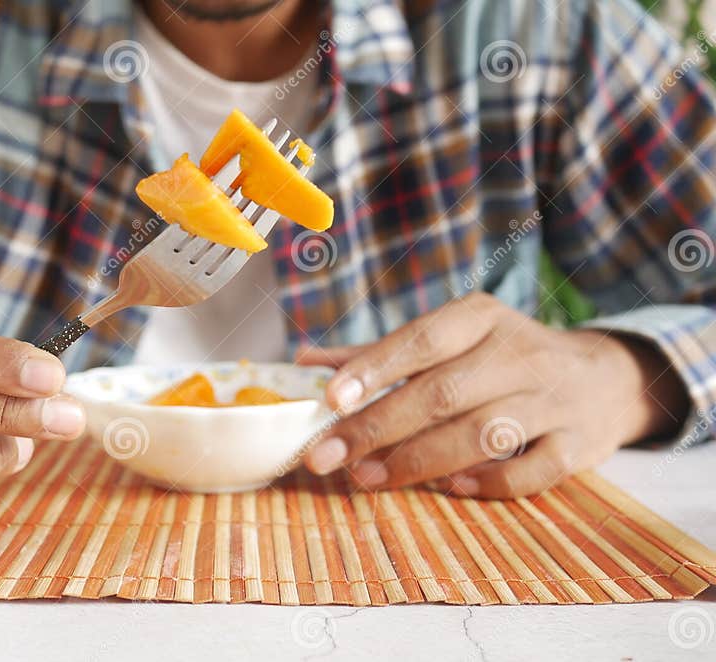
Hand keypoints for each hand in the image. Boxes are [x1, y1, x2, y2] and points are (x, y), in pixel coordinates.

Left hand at [298, 293, 687, 497]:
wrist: (602, 379)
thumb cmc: (503, 358)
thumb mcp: (452, 340)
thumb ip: (382, 354)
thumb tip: (305, 362)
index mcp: (481, 318)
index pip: (423, 340)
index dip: (374, 369)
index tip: (329, 399)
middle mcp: (520, 352)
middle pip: (443, 393)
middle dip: (377, 427)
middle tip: (326, 456)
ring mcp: (552, 400)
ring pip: (481, 434)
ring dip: (418, 460)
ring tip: (367, 478)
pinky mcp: (577, 444)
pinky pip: (529, 472)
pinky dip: (486, 483)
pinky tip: (447, 488)